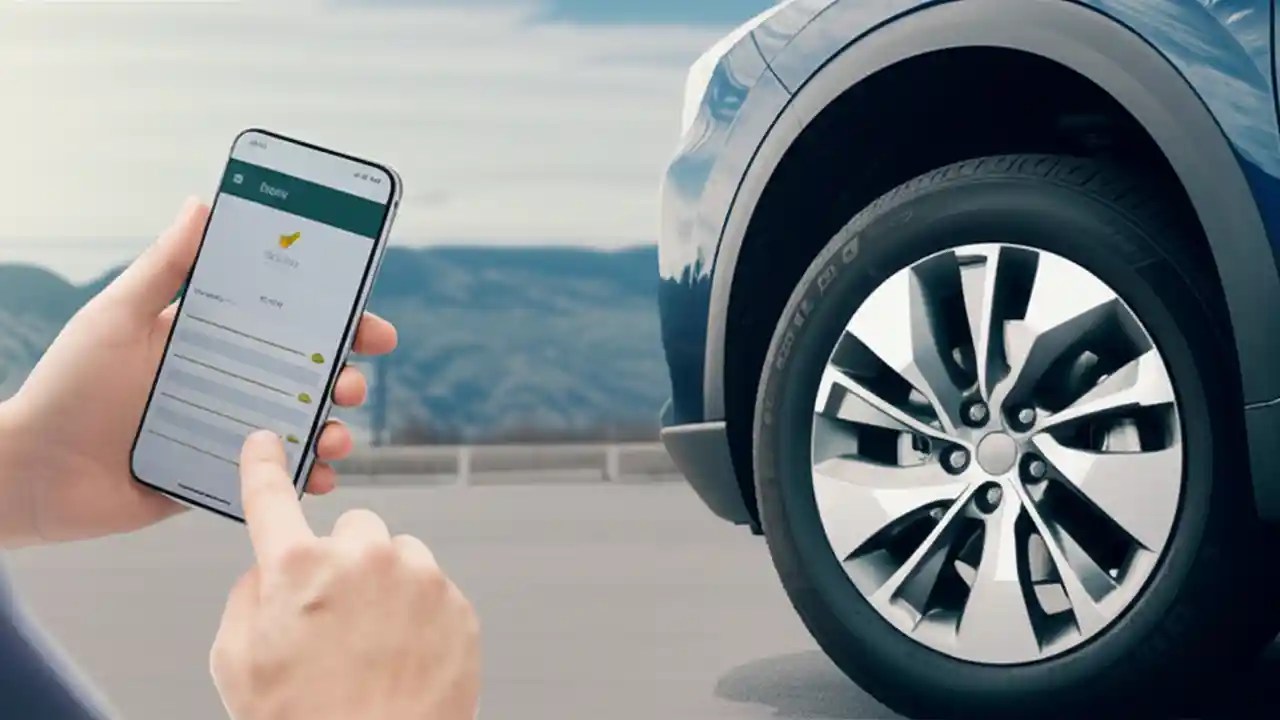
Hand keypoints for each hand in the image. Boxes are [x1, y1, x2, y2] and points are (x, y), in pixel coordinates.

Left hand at [0, 198, 397, 545]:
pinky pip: (275, 478)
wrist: (32, 474)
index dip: (336, 321)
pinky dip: (305, 476)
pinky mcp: (220, 478)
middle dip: (346, 377)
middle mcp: (227, 383)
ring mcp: (228, 432)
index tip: (370, 325)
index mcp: (210, 339)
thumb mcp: (117, 316)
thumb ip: (163, 266)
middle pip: (308, 375)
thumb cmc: (67, 386)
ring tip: (336, 436)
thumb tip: (203, 202)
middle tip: (351, 383)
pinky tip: (315, 475)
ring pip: (302, 427)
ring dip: (335, 429)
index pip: (287, 323)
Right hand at [211, 432, 481, 719]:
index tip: (266, 443)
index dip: (264, 467)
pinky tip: (403, 656)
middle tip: (336, 615)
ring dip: (386, 584)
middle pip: (353, 529)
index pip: (271, 498)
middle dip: (343, 560)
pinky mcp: (458, 605)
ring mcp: (419, 579)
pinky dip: (418, 613)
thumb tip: (269, 569)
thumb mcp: (238, 664)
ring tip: (373, 643)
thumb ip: (249, 597)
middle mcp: (363, 559)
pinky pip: (433, 589)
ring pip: (399, 556)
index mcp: (299, 569)